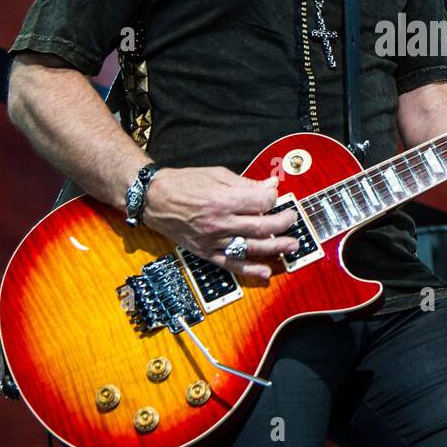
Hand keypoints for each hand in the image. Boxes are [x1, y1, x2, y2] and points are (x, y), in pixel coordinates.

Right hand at [141, 167, 297, 283]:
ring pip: (251, 248)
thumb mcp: (217, 174)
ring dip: (276, 248)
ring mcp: (213, 240)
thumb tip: (271, 185)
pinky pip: (231, 264)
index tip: (276, 196)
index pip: (261, 202)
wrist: (154, 199)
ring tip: (292, 245)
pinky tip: (266, 272)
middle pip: (261, 226)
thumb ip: (246, 183)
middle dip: (283, 223)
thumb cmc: (184, 183)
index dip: (274, 198)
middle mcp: (220, 222)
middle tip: (292, 219)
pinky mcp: (206, 252)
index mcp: (223, 199)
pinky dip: (250, 270)